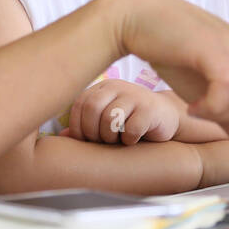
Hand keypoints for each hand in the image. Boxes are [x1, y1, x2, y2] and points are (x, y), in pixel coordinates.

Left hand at [62, 79, 180, 144]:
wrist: (166, 118)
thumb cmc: (131, 121)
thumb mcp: (106, 121)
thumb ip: (86, 126)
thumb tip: (62, 136)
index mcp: (102, 88)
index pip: (79, 105)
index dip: (78, 127)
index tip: (86, 141)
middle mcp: (117, 87)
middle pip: (92, 108)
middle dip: (93, 132)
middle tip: (102, 141)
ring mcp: (135, 95)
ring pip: (110, 119)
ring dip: (110, 137)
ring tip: (117, 140)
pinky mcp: (150, 109)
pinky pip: (131, 129)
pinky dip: (129, 140)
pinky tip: (133, 140)